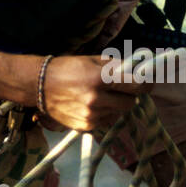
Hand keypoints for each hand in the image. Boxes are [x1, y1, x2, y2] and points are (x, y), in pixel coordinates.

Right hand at [35, 53, 184, 132]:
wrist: (39, 85)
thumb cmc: (67, 68)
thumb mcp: (92, 60)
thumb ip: (116, 66)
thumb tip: (138, 69)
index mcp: (101, 78)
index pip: (137, 86)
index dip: (145, 84)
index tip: (147, 82)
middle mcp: (97, 99)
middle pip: (130, 103)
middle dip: (128, 95)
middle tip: (119, 88)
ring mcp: (91, 115)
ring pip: (118, 113)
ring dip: (115, 104)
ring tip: (99, 95)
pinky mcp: (85, 126)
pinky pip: (105, 121)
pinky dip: (104, 114)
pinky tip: (90, 105)